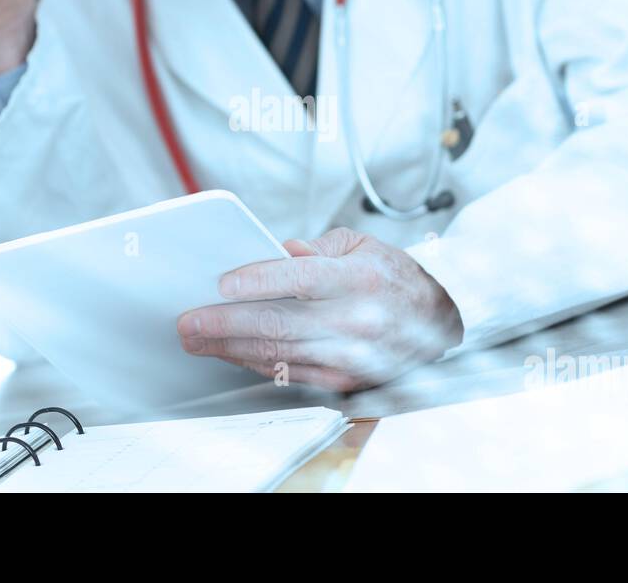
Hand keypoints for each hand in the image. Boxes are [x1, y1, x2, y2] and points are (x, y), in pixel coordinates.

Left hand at [177, 228, 463, 391]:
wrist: (437, 324)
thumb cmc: (396, 279)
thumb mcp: (363, 246)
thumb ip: (316, 248)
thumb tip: (276, 253)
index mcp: (361, 279)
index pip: (301, 279)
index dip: (258, 282)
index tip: (222, 284)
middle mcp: (356, 320)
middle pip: (280, 324)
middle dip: (226, 324)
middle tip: (190, 321)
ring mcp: (350, 356)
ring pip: (278, 354)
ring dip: (231, 348)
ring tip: (198, 338)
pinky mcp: (344, 380)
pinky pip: (289, 372)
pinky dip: (256, 362)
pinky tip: (232, 353)